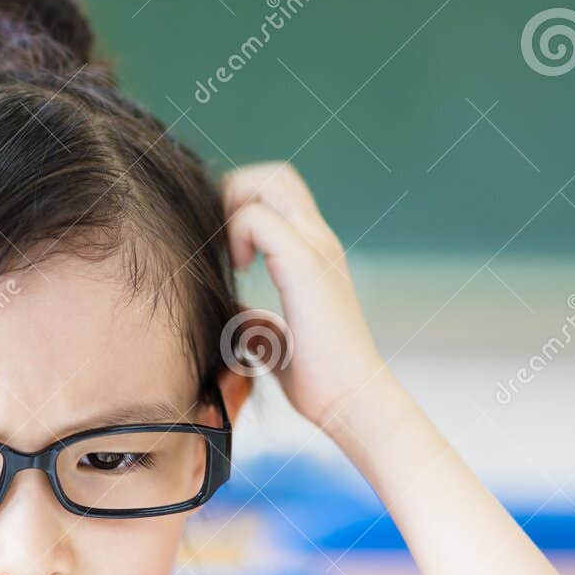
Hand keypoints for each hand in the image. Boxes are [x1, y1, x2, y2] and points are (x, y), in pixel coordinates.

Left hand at [221, 162, 384, 430]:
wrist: (353, 400)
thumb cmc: (317, 380)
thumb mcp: (273, 341)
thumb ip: (253, 319)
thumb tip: (227, 312)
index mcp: (313, 253)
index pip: (277, 192)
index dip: (241, 205)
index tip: (225, 251)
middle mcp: (319, 240)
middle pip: (273, 174)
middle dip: (232, 194)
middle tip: (220, 245)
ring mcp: (316, 247)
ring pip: (269, 180)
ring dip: (234, 206)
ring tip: (231, 256)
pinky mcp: (306, 265)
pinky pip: (258, 218)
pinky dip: (237, 232)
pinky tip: (239, 268)